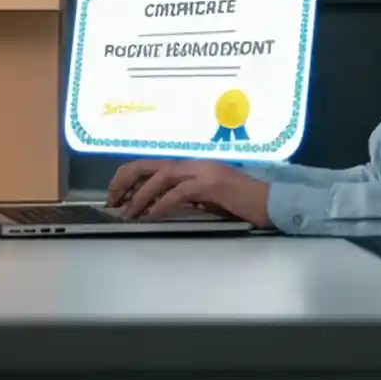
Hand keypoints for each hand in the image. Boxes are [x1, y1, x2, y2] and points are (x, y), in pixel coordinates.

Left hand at [106, 158, 271, 227]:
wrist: (269, 203)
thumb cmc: (240, 203)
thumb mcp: (206, 198)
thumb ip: (183, 196)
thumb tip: (156, 204)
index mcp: (191, 166)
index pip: (152, 165)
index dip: (129, 176)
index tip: (115, 194)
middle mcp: (193, 164)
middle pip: (149, 164)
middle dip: (125, 180)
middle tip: (111, 199)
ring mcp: (202, 171)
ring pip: (161, 177)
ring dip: (140, 195)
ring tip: (128, 212)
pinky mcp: (211, 184)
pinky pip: (178, 193)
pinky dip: (161, 204)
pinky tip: (151, 215)